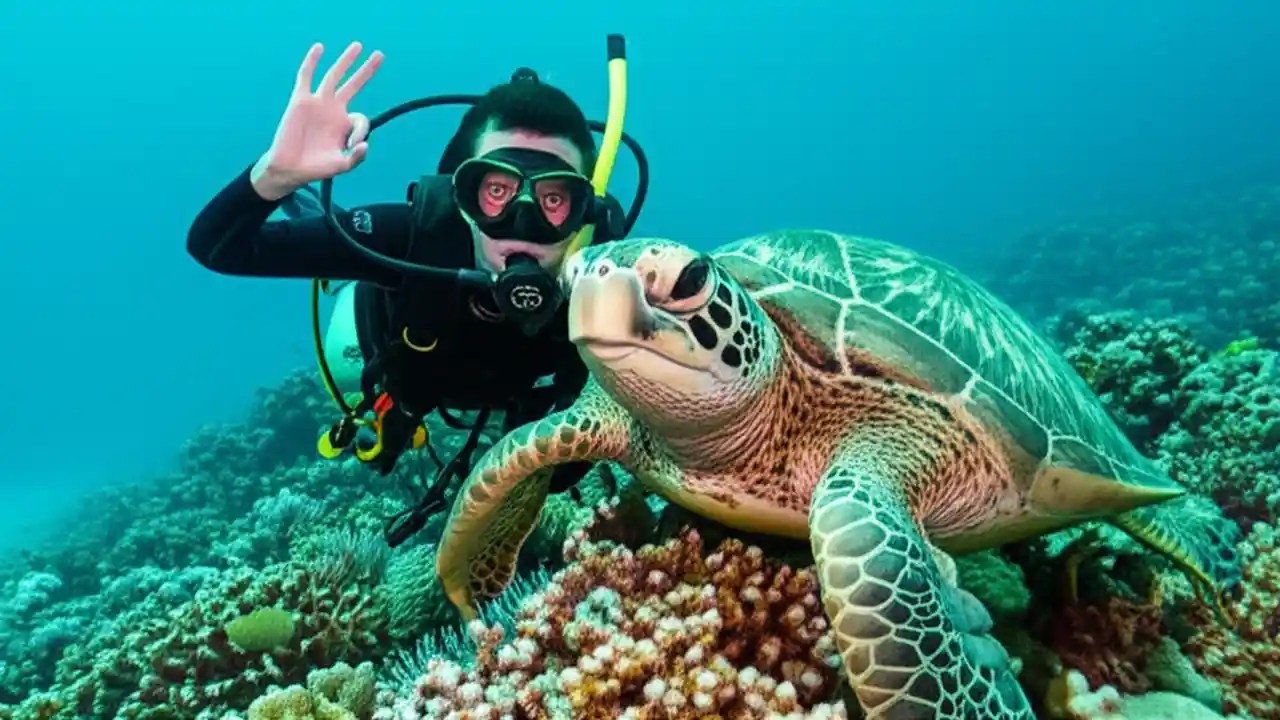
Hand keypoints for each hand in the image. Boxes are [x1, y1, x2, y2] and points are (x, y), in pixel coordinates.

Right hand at [251, 42, 382, 200]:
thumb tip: (365, 144)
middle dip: (366, 71)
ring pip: (334, 76)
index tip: (355, 144)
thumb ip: (356, 157)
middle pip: (353, 84)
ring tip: (358, 46)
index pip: (361, 118)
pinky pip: (306, 77)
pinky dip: (312, 62)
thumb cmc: (316, 168)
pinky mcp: (301, 100)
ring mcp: (318, 103)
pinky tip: (320, 48)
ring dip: (346, 61)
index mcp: (344, 124)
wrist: (290, 168)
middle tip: (379, 55)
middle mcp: (333, 110)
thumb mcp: (342, 165)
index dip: (361, 131)